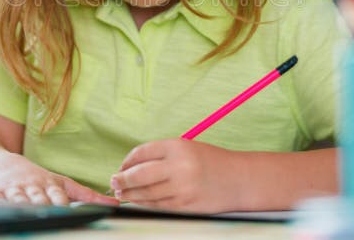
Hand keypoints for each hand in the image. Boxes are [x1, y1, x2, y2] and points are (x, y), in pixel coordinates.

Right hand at [0, 150, 118, 205]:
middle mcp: (31, 187)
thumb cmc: (34, 177)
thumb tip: (115, 204)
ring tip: (30, 215)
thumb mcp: (59, 182)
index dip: (63, 204)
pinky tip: (3, 209)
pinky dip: (0, 205)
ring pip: (19, 200)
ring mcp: (12, 190)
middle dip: (46, 208)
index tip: (69, 211)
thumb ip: (86, 195)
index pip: (59, 196)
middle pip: (40, 200)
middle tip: (52, 216)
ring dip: (24, 206)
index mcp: (48, 184)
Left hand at [110, 138, 238, 212]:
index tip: (121, 167)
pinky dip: (145, 204)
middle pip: (139, 174)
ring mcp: (182, 187)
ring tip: (122, 194)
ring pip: (146, 193)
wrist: (239, 180)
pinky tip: (139, 202)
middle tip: (114, 182)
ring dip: (130, 195)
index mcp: (177, 146)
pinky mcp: (185, 205)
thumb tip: (131, 167)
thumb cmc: (211, 162)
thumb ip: (162, 155)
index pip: (142, 152)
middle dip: (122, 180)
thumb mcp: (187, 149)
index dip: (127, 161)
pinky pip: (158, 206)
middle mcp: (178, 166)